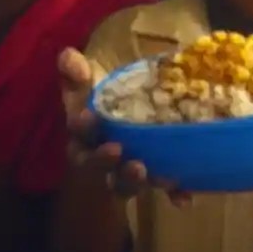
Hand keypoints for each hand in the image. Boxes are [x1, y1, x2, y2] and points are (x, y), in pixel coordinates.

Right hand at [57, 48, 190, 206]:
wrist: (128, 128)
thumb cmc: (105, 108)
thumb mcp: (90, 89)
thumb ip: (78, 74)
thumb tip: (67, 53)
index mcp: (85, 135)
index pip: (79, 132)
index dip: (82, 126)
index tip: (87, 117)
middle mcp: (101, 158)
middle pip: (99, 164)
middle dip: (105, 160)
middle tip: (118, 151)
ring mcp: (126, 172)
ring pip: (127, 183)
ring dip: (137, 180)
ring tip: (151, 173)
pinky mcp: (152, 180)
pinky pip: (162, 192)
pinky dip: (173, 195)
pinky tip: (185, 198)